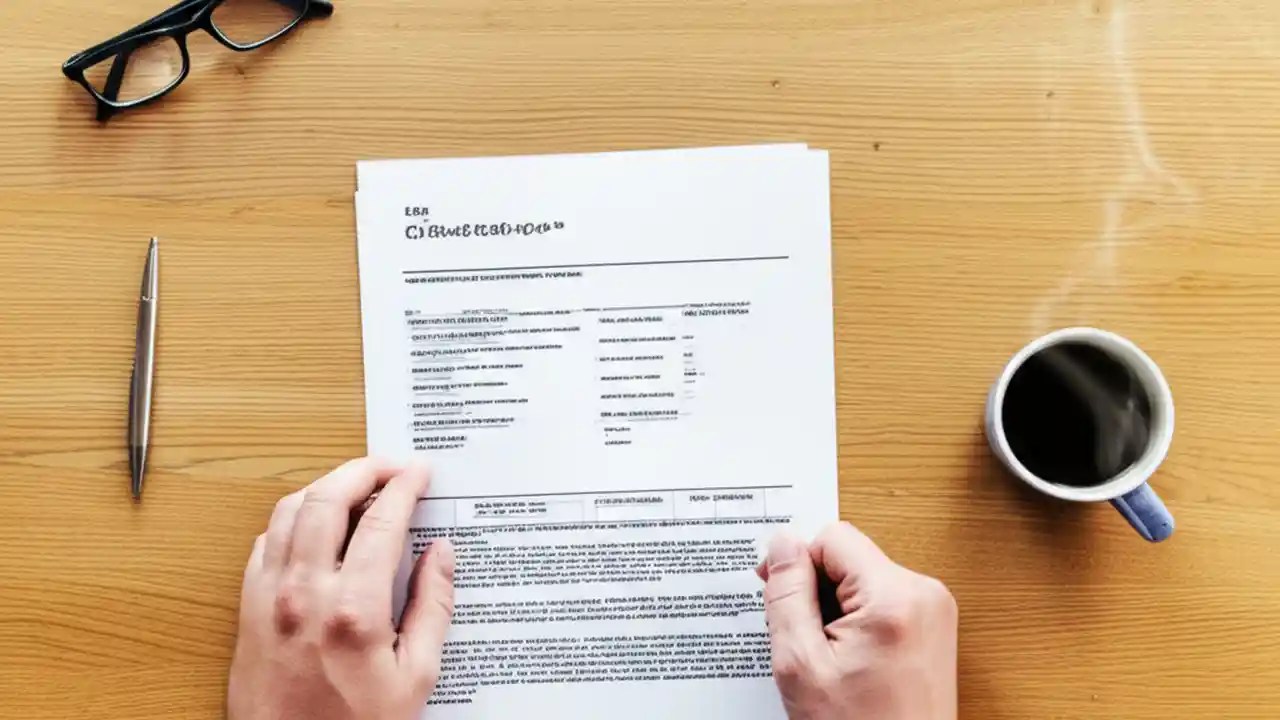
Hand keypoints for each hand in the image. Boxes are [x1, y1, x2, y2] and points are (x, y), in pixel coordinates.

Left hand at [228, 457, 455, 719]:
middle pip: (326, 498)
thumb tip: (440, 555)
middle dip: (362, 469)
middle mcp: (304, 594)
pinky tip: (315, 525)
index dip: (404, 486)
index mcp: (354, 610)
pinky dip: (292, 519)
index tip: (419, 473)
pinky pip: (265, 542)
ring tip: (355, 486)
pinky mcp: (249, 610)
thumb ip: (433, 609)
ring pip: (288, 511)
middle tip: (390, 466)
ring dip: (324, 487)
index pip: (381, 521)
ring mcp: (270, 598)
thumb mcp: (417, 678)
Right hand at [759, 522, 957, 719]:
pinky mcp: (932, 625)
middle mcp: (924, 593)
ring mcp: (934, 610)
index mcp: (894, 596)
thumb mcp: (801, 663)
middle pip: (849, 556)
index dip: (797, 565)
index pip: (832, 537)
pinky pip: (882, 599)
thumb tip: (782, 543)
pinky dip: (857, 621)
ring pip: (862, 578)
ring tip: (830, 658)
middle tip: (806, 641)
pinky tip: (848, 660)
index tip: (784, 601)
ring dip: (835, 609)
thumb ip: (787, 594)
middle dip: (817, 591)